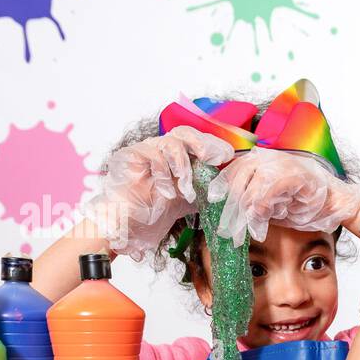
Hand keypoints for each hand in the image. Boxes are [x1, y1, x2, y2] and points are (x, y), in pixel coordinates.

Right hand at [83, 126, 232, 257]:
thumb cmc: (155, 213)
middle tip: (211, 158)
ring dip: (183, 166)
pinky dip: (163, 174)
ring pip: (170, 142)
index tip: (227, 155)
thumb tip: (230, 185)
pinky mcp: (130, 155)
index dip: (213, 144)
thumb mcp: (189, 201)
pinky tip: (166, 192)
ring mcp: (145, 150)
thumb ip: (206, 190)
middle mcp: (161, 150)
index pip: (195, 141)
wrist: (129, 227)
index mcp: (176, 157)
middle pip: (183, 132)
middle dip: (201, 143)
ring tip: (185, 188)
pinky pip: (152, 153)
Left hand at [207, 147, 359, 245]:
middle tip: (227, 230)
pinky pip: (269, 188)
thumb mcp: (271, 202)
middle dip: (231, 206)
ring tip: (243, 232)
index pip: (234, 169)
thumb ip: (252, 200)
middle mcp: (270, 157)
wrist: (335, 204)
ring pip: (252, 184)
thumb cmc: (304, 204)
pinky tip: (261, 221)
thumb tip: (230, 212)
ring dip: (245, 211)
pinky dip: (262, 206)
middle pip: (239, 177)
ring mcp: (283, 163)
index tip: (212, 202)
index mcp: (262, 159)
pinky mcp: (295, 174)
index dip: (221, 185)